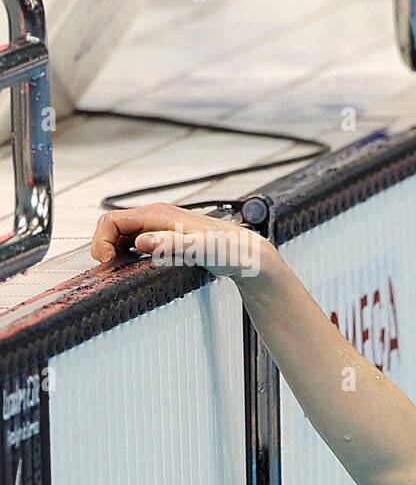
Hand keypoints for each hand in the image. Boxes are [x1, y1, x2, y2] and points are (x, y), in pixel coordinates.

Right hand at [90, 203, 280, 279]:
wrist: (245, 253)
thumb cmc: (228, 250)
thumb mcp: (200, 248)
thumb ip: (171, 244)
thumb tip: (143, 241)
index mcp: (157, 215)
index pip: (111, 221)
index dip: (101, 241)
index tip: (108, 263)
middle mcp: (156, 217)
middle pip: (113, 226)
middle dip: (104, 246)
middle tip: (111, 269)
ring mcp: (160, 227)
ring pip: (123, 235)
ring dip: (115, 250)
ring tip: (120, 269)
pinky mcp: (165, 237)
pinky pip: (135, 242)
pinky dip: (128, 253)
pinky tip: (135, 267)